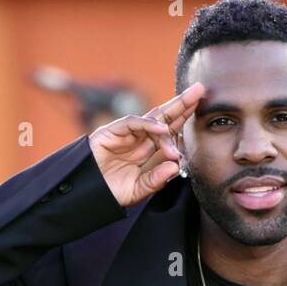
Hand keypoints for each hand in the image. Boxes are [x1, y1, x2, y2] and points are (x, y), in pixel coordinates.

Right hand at [88, 83, 204, 207]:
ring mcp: (124, 133)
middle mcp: (137, 137)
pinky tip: (162, 130)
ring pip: (150, 119)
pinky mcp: (110, 132)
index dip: (183, 118)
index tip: (200, 108)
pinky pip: (132, 123)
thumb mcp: (138, 190)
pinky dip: (147, 125)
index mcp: (146, 149)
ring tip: (187, 113)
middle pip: (163, 117)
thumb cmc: (110, 193)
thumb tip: (175, 167)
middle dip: (181, 103)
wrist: (86, 196)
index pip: (168, 130)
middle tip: (199, 89)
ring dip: (169, 117)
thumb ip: (155, 180)